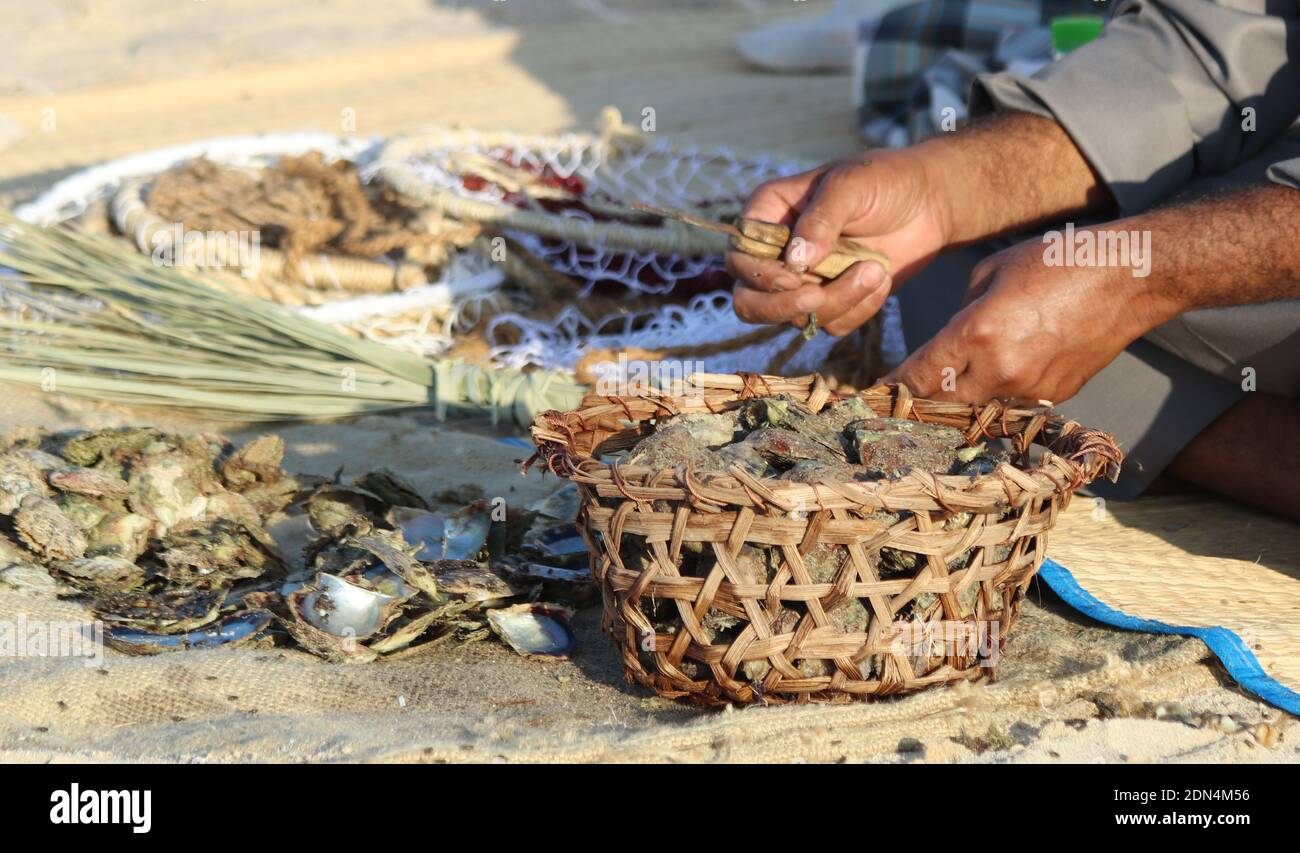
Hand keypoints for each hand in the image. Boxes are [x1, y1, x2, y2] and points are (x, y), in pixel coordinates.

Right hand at [728, 148, 951, 334]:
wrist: (930, 201)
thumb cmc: (885, 180)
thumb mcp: (851, 186)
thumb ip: (821, 219)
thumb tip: (795, 260)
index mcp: (769, 214)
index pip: (740, 257)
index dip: (759, 274)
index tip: (795, 275)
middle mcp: (777, 252)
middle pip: (750, 302)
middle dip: (782, 307)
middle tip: (816, 299)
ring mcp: (803, 281)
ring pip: (796, 317)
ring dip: (838, 300)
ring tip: (875, 268)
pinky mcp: (832, 301)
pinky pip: (831, 324)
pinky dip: (859, 308)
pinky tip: (880, 277)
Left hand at [885, 238, 1165, 404]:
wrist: (1129, 277)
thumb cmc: (1056, 261)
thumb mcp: (990, 273)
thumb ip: (959, 314)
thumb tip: (945, 343)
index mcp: (976, 333)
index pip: (917, 376)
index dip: (891, 389)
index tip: (873, 395)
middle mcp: (1000, 369)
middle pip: (940, 404)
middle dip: (917, 404)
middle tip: (898, 402)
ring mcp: (1029, 388)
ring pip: (975, 409)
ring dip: (955, 404)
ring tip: (938, 397)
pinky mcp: (1054, 395)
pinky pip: (1009, 403)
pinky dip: (993, 397)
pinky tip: (987, 385)